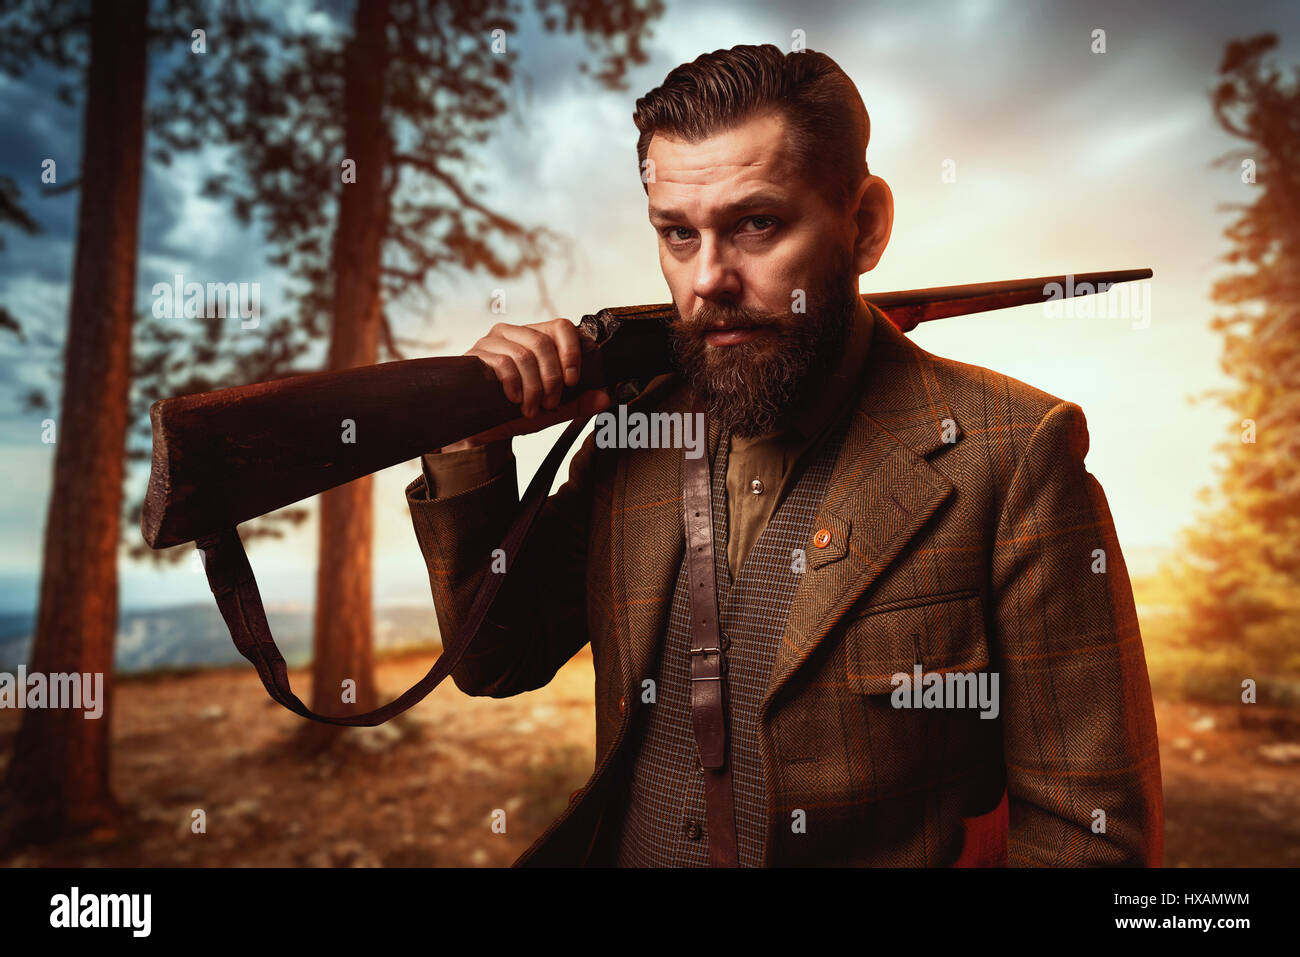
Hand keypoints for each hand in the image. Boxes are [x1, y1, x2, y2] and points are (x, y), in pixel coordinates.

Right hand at [441, 318, 612, 451]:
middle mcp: (514, 332)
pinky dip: (514, 385)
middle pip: (543, 343)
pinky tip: (514, 400)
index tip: (572, 380)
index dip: (571, 351)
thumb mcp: (552, 409)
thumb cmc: (516, 412)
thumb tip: (605, 398)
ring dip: (533, 388)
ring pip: (524, 355)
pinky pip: (502, 363)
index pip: (561, 326)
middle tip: (550, 403)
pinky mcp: (476, 355)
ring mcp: (492, 341)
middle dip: (552, 378)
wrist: (482, 429)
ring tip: (531, 408)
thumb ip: (578, 402)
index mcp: (536, 337)